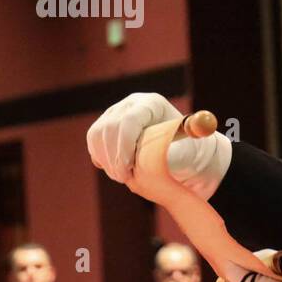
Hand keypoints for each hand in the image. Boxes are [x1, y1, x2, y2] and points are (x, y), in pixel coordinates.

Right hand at [86, 92, 231, 196]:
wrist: (182, 154)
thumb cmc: (188, 152)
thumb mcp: (188, 152)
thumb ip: (178, 151)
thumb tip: (170, 154)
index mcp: (152, 104)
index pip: (129, 120)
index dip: (125, 145)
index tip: (129, 169)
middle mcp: (131, 104)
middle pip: (109, 126)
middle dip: (114, 155)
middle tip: (123, 178)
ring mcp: (116, 114)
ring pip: (97, 134)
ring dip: (106, 158)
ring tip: (122, 176)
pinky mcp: (106, 127)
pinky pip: (94, 141)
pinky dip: (100, 157)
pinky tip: (115, 170)